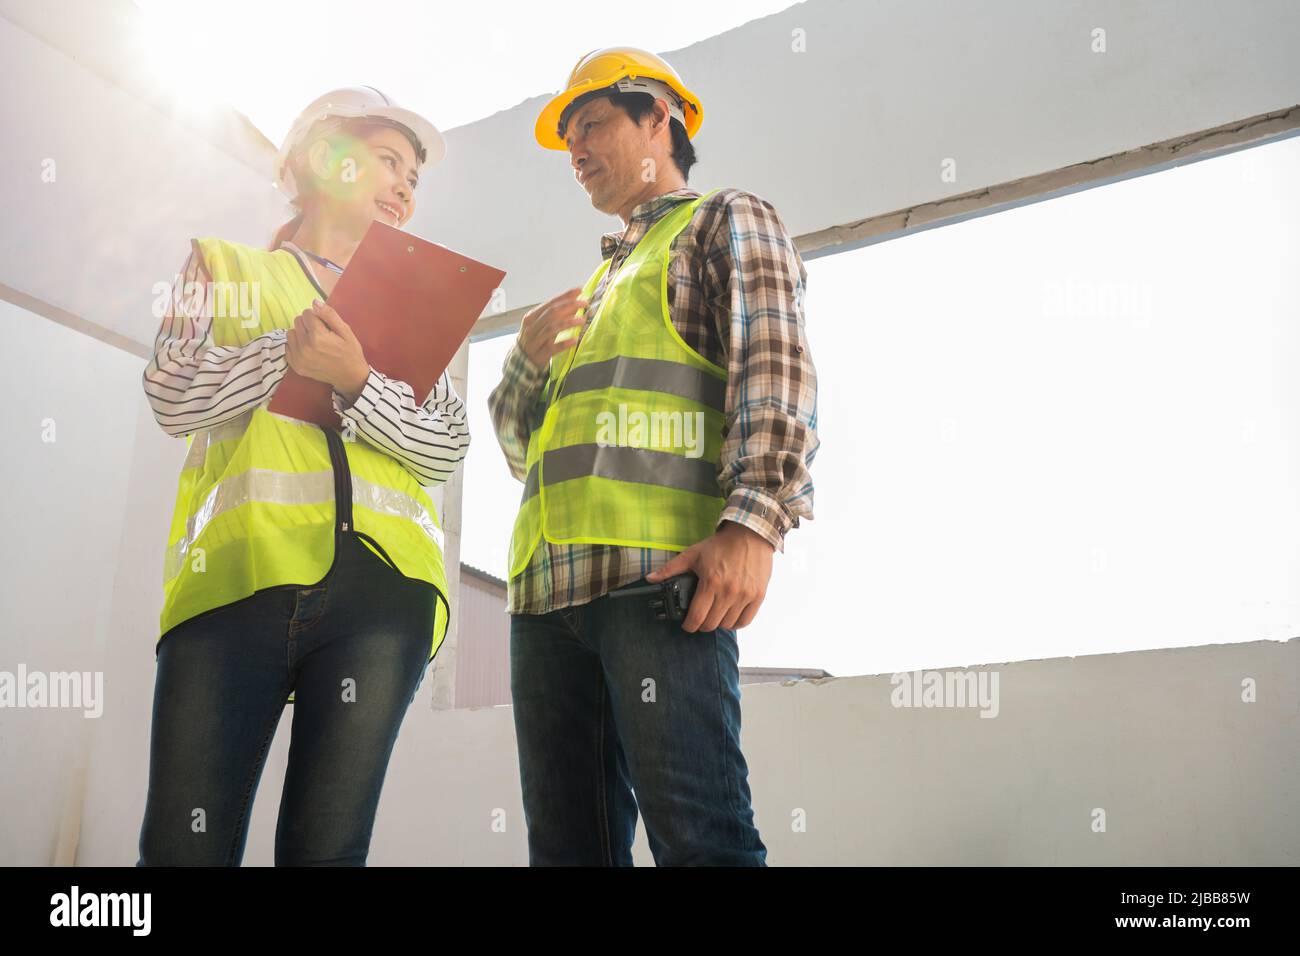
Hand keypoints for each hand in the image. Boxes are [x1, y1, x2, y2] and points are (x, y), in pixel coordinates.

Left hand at [285, 299, 369, 401]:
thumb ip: (329, 315)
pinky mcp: (295, 365)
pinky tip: (308, 350)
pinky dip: (296, 345)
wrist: (349, 376)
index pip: (307, 313)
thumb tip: (314, 302)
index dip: (317, 316)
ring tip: (313, 341)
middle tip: (320, 333)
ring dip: (300, 333)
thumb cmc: (350, 352)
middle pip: (297, 321)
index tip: (325, 325)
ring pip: (291, 332)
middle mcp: (305, 347)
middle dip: (308, 323)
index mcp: (318, 336)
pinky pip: (288, 346)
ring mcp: (298, 358)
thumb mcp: (346, 331)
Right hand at [517, 288, 589, 367]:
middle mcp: (532, 327)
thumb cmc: (536, 338)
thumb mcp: (542, 324)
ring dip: (568, 322)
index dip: (565, 296)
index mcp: (532, 316)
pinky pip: (552, 348)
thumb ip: (557, 315)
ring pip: (552, 328)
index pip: (550, 303)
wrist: (522, 359)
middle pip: (551, 313)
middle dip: (569, 306)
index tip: (580, 291)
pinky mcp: (539, 355)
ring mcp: (535, 341)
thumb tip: (576, 304)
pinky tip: (575, 340)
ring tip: (582, 320)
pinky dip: (564, 344)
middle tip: (584, 303)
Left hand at [645, 521, 775, 632]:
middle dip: (702, 625)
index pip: (697, 617)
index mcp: (711, 582)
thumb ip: (670, 569)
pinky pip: (745, 620)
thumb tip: (650, 578)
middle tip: (699, 619)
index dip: (689, 625)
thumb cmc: (721, 545)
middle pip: (711, 624)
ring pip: (728, 625)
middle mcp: (729, 591)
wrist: (749, 535)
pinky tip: (729, 616)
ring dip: (718, 624)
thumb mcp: (692, 554)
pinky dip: (736, 623)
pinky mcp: (758, 596)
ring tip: (714, 615)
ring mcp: (745, 595)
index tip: (687, 624)